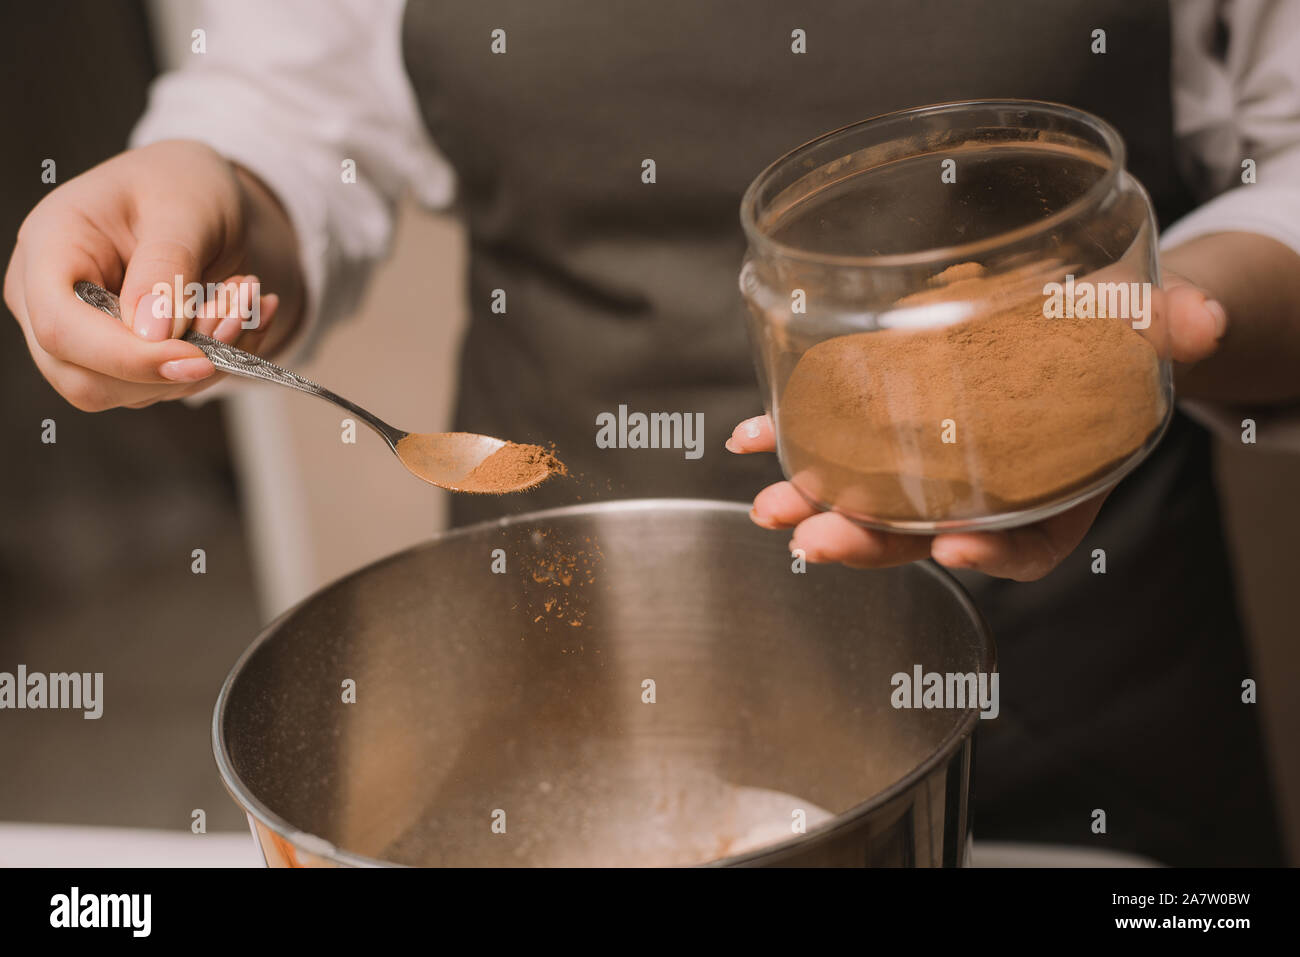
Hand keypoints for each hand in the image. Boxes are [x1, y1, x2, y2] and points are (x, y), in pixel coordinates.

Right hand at [4, 139, 298, 410]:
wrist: (199, 197)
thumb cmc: (183, 186)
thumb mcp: (186, 209)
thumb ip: (167, 267)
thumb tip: (151, 336)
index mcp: (49, 246)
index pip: (61, 328)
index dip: (128, 357)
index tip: (199, 357)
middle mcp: (48, 299)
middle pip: (85, 379)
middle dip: (173, 365)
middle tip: (237, 311)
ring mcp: (79, 336)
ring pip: (131, 392)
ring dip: (206, 361)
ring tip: (244, 295)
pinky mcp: (117, 359)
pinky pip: (164, 385)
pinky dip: (216, 361)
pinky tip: (241, 314)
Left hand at [728, 274, 1227, 580]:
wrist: (1070, 320)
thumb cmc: (1109, 340)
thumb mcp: (1146, 332)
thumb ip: (1168, 328)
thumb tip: (1198, 316)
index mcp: (1054, 489)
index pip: (1030, 543)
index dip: (994, 554)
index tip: (956, 549)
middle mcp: (985, 490)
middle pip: (926, 535)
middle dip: (869, 543)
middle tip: (818, 541)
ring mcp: (932, 465)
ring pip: (871, 503)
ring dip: (815, 506)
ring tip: (771, 504)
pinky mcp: (889, 425)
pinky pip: (836, 444)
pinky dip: (788, 441)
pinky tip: (745, 439)